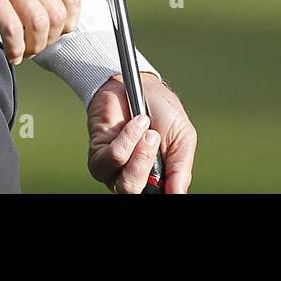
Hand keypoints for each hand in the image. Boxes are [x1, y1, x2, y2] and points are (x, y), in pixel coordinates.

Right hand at [0, 0, 83, 63]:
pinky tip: (10, 53)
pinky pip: (11, 27)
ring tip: (22, 52)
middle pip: (58, 15)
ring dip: (34, 47)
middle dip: (50, 40)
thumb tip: (50, 20)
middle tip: (34, 48)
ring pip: (39, 23)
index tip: (53, 35)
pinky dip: (15, 48)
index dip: (69, 23)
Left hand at [86, 71, 195, 193]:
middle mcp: (134, 180)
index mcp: (157, 181)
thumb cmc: (162, 111)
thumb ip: (180, 170)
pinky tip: (134, 123)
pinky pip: (111, 160)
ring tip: (145, 127)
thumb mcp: (182, 138)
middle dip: (147, 165)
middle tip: (153, 137)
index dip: (164, 192)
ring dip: (139, 154)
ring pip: (125, 185)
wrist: (139, 82)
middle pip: (136, 194)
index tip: (168, 177)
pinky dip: (126, 140)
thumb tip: (177, 195)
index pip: (158, 197)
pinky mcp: (98, 156)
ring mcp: (114, 172)